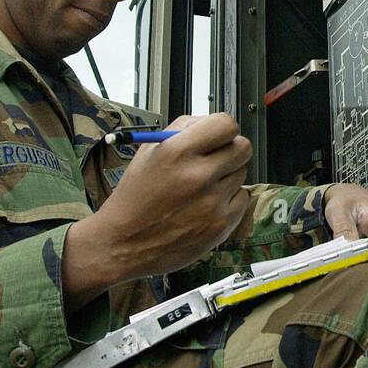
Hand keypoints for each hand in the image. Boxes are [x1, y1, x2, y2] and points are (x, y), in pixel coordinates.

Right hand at [62, 113, 251, 309]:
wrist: (124, 244)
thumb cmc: (135, 198)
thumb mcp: (148, 153)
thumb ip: (182, 131)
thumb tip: (212, 124)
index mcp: (176, 152)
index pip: (226, 124)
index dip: (224, 129)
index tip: (219, 136)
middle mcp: (198, 175)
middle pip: (243, 147)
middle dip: (231, 150)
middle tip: (216, 158)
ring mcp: (213, 201)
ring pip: (242, 173)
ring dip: (227, 176)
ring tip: (202, 187)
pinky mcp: (222, 224)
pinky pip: (242, 198)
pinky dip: (229, 199)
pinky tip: (207, 204)